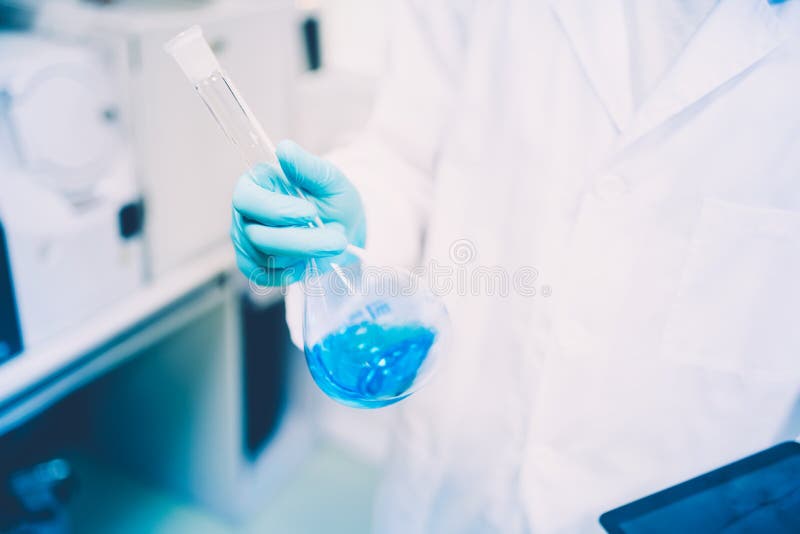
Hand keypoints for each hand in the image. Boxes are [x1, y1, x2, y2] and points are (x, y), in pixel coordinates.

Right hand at [231, 140, 365, 285]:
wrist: (345, 232)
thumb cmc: (334, 201)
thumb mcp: (330, 180)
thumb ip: (307, 166)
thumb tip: (284, 148)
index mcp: (256, 184)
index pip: (246, 199)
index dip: (276, 210)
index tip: (310, 212)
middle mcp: (245, 214)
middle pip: (257, 235)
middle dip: (300, 240)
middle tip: (337, 239)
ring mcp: (246, 242)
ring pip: (265, 257)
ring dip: (304, 255)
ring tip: (330, 243)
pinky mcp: (254, 266)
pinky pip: (265, 276)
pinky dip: (292, 271)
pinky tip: (310, 260)